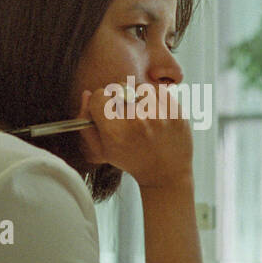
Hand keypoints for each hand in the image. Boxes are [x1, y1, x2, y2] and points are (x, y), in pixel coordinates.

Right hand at [75, 87, 192, 189]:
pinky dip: (154, 98)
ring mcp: (158, 115)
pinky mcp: (175, 111)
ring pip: (139, 88)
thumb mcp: (102, 150)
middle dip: (118, 98)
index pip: (100, 95)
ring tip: (142, 115)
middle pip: (118, 88)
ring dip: (137, 97)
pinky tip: (155, 114)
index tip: (106, 110)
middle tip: (125, 114)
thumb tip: (86, 94)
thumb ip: (88, 122)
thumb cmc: (132, 161)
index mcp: (115, 132)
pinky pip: (158, 90)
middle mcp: (136, 121)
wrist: (166, 174)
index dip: (101, 102)